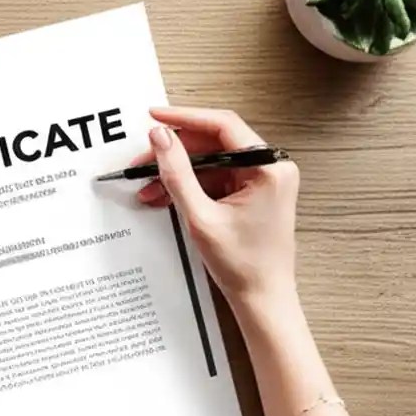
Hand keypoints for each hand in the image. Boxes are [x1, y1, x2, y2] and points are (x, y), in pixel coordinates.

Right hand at [133, 107, 299, 306]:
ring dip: (178, 172)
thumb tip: (162, 139)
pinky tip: (164, 195)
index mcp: (268, 169)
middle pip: (214, 143)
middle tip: (144, 159)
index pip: (223, 125)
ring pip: (211, 161)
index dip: (185, 118)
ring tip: (148, 185)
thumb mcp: (201, 217)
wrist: (262, 298)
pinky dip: (190, 185)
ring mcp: (262, 180)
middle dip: (175, 151)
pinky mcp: (252, 192)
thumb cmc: (245, 265)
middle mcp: (271, 168)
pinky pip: (215, 178)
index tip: (156, 117)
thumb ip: (177, 174)